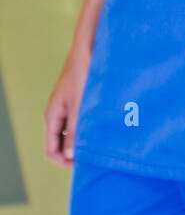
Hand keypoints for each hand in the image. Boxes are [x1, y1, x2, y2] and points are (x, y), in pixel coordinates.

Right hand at [45, 48, 90, 167]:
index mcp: (52, 116)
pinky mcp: (78, 100)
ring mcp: (67, 107)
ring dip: (82, 140)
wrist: (88, 48)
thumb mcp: (79, 104)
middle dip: (74, 152)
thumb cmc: (83, 74)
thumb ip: (74, 130)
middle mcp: (57, 114)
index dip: (65, 162)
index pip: (51, 150)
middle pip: (61, 144)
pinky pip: (79, 121)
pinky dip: (87, 127)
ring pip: (71, 132)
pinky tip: (102, 128)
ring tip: (100, 144)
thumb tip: (70, 155)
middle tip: (95, 157)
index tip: (83, 165)